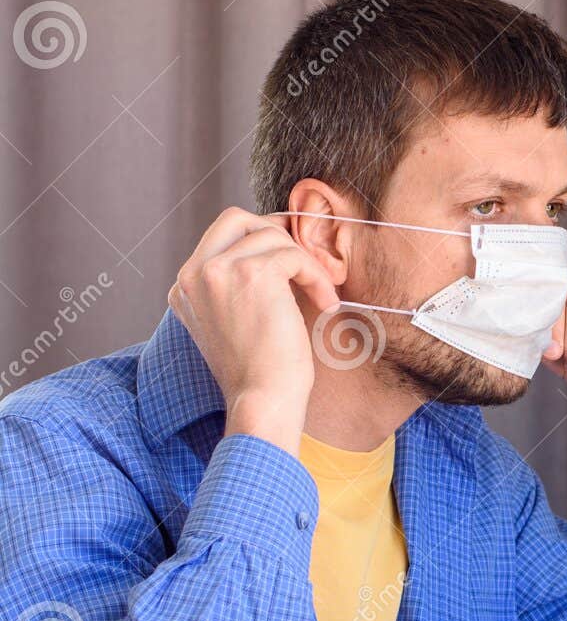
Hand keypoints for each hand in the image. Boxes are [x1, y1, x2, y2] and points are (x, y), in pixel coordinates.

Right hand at [168, 208, 339, 453]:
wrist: (263, 402)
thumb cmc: (260, 373)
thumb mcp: (235, 323)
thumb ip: (237, 287)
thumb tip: (272, 251)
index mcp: (185, 287)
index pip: (221, 238)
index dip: (261, 243)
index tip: (292, 263)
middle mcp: (193, 274)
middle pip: (237, 218)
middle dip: (277, 234)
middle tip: (306, 263)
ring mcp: (217, 270)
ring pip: (271, 235)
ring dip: (305, 262)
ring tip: (321, 296)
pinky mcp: (251, 274)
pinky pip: (295, 255)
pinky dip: (317, 276)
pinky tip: (326, 304)